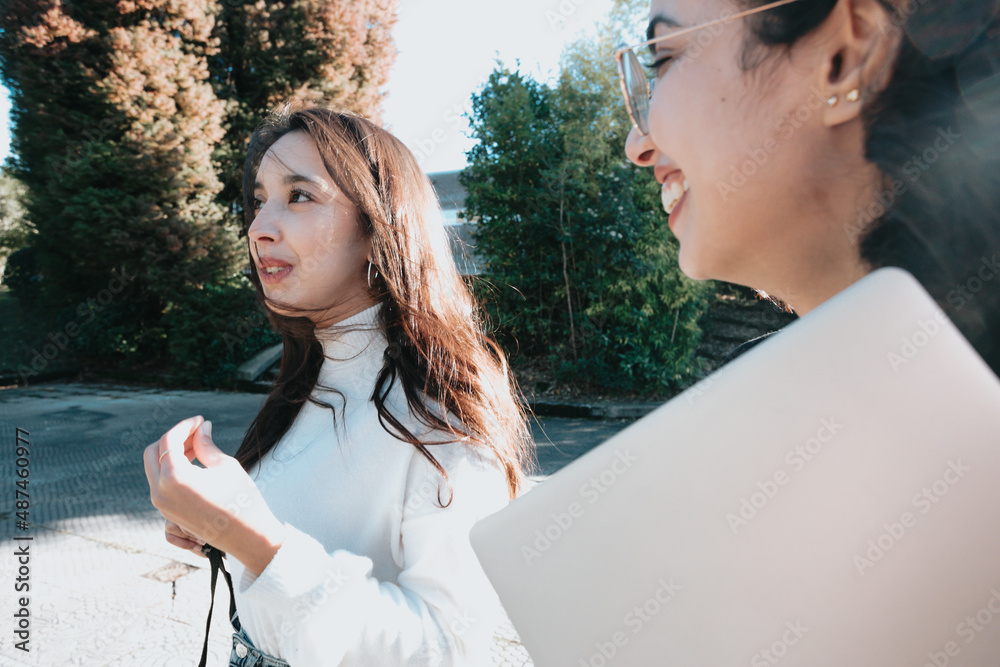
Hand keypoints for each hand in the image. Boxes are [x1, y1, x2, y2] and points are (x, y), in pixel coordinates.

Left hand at [143, 416, 287, 575]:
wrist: (248, 537)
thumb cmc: (241, 499)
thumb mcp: (225, 465)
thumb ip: (206, 443)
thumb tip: (201, 427)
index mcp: (174, 477)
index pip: (169, 440)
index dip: (185, 425)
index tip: (200, 420)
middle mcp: (160, 492)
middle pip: (153, 453)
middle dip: (173, 439)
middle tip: (196, 433)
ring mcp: (162, 506)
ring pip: (155, 469)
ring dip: (172, 455)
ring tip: (198, 449)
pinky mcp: (168, 514)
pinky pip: (161, 485)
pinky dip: (172, 471)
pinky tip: (194, 467)